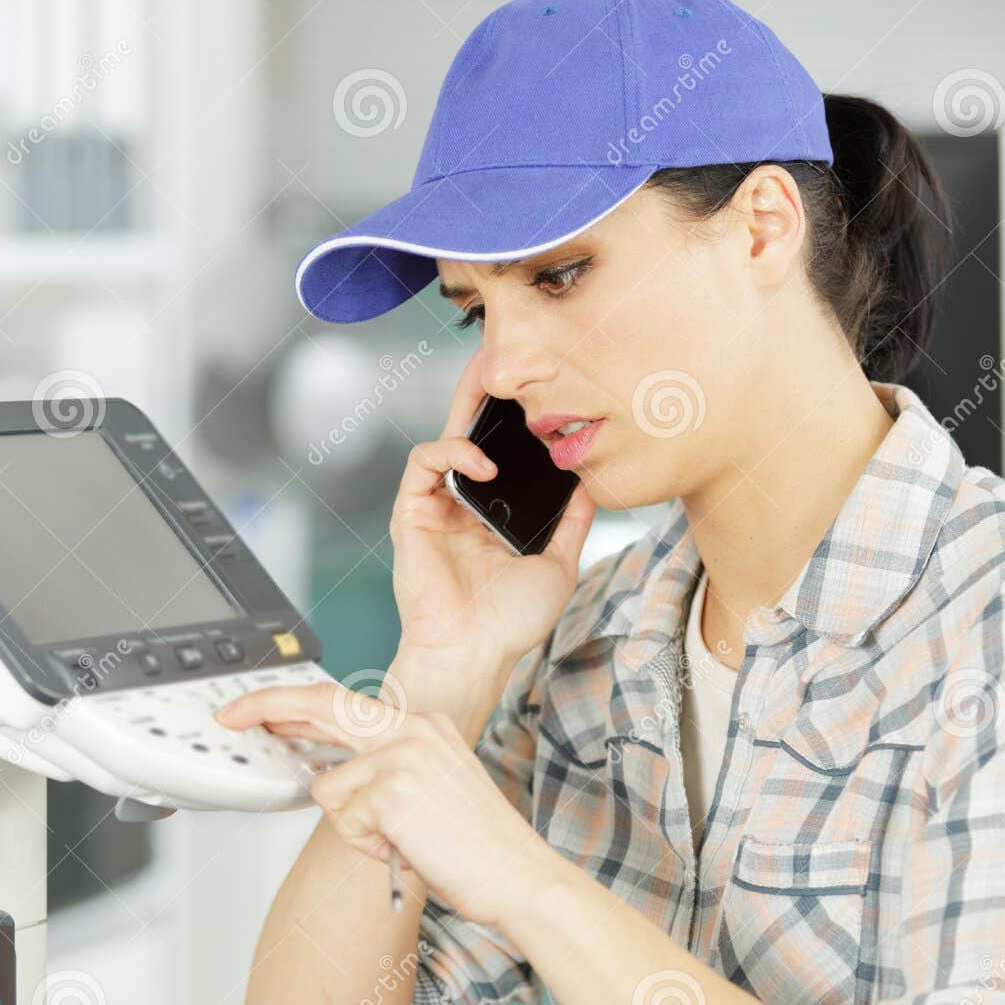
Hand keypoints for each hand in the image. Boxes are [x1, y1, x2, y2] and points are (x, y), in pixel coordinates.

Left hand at [215, 681, 553, 927]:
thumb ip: (381, 770)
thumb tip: (321, 770)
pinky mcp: (391, 788)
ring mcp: (402, 754)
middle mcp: (413, 728)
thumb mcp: (428, 789)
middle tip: (228, 717)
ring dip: (355, 828)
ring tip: (402, 839)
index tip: (254, 707)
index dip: (290, 702)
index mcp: (422, 724)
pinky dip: (368, 845)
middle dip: (266, 708)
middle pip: (320, 705)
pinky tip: (406, 847)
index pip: (341, 701)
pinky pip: (345, 821)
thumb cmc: (475, 844)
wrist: (516, 874)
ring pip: (329, 790)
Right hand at [391, 346, 595, 669]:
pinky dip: (451, 450)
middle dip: (485, 389)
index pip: (503, 451)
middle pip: (472, 431)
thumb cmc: (510, 621)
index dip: (515, 417)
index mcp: (495, 512)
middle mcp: (464, 503)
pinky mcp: (413, 512)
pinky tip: (480, 461)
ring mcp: (437, 505)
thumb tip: (591, 479)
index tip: (539, 383)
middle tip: (504, 351)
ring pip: (446, 436)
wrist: (475, 653)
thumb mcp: (560, 561)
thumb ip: (572, 520)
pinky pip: (425, 461)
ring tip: (492, 380)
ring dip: (467, 405)